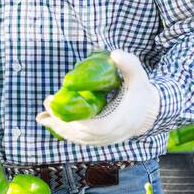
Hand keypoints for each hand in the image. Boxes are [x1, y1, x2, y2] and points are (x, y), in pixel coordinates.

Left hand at [35, 50, 159, 146]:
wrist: (151, 111)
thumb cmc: (142, 92)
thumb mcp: (139, 76)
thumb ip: (129, 64)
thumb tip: (115, 54)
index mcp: (119, 121)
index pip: (94, 127)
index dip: (74, 122)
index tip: (59, 109)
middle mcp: (111, 135)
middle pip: (81, 134)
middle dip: (60, 122)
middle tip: (45, 107)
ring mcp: (106, 140)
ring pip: (78, 139)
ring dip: (59, 129)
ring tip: (42, 118)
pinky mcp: (101, 140)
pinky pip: (80, 140)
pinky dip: (66, 133)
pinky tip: (52, 125)